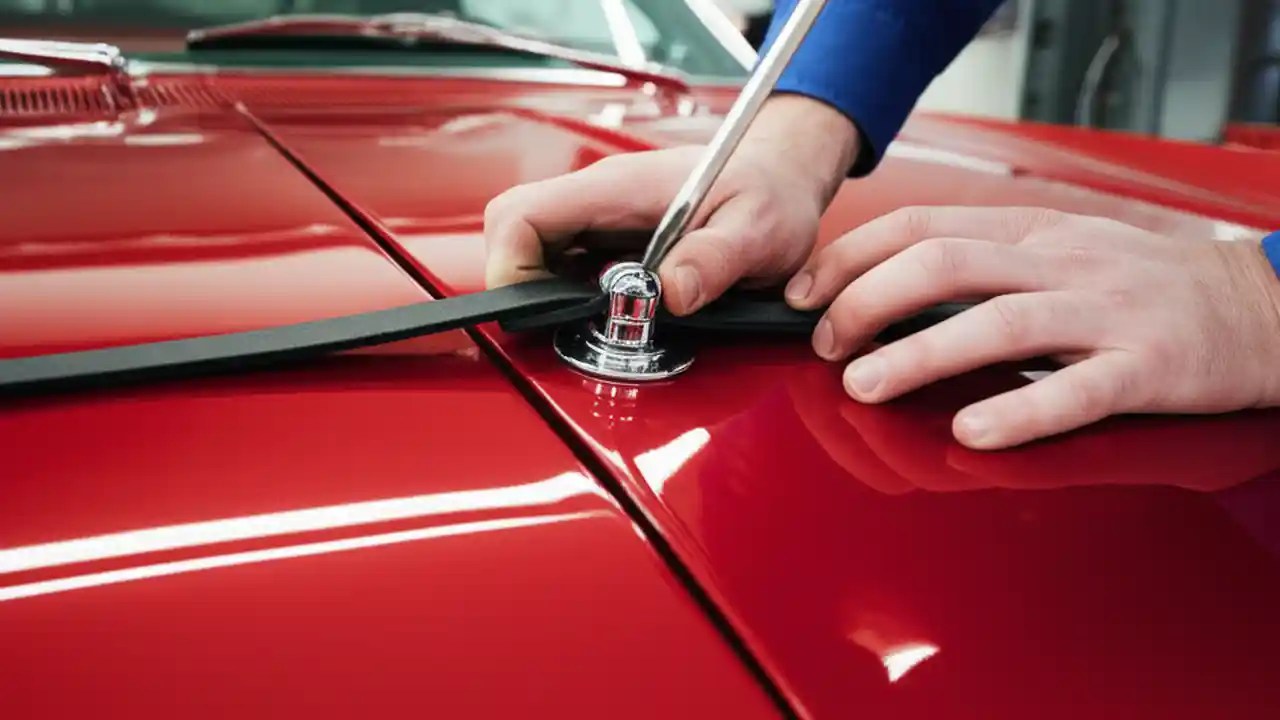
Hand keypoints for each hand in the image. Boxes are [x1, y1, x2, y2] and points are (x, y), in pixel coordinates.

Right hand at [483, 96, 858, 314]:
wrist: (783, 176)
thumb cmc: (771, 193)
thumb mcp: (759, 229)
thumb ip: (714, 259)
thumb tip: (672, 294)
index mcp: (617, 188)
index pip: (520, 213)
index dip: (509, 268)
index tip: (539, 312)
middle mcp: (597, 200)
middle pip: (513, 233)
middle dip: (520, 288)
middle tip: (563, 328)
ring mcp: (599, 219)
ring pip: (532, 251)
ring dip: (545, 295)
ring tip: (593, 325)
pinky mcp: (609, 240)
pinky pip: (562, 265)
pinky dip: (568, 297)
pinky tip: (609, 316)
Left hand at [785, 207, 1279, 449]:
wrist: (1258, 306)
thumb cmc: (1141, 285)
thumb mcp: (1059, 249)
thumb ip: (983, 261)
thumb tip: (883, 284)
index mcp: (1033, 232)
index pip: (921, 226)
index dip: (851, 257)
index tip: (804, 294)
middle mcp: (1061, 263)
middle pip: (944, 264)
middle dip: (867, 301)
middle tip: (826, 345)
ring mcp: (1106, 314)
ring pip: (998, 323)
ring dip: (918, 354)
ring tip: (863, 385)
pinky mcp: (1147, 368)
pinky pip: (1075, 390)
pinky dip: (1018, 411)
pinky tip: (970, 432)